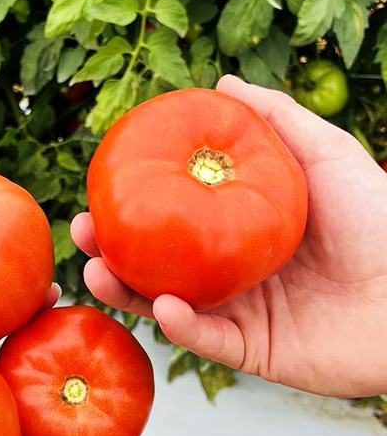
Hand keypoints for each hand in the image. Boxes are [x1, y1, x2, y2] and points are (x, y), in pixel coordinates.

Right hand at [72, 76, 386, 397]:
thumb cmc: (381, 217)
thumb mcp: (326, 153)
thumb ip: (276, 119)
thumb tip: (224, 82)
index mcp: (243, 227)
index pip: (176, 215)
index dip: (136, 202)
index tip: (103, 184)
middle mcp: (234, 269)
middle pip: (159, 262)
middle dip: (112, 249)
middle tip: (80, 230)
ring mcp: (242, 312)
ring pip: (170, 304)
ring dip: (127, 292)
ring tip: (94, 271)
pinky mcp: (256, 352)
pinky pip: (210, 341)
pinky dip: (182, 326)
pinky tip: (162, 305)